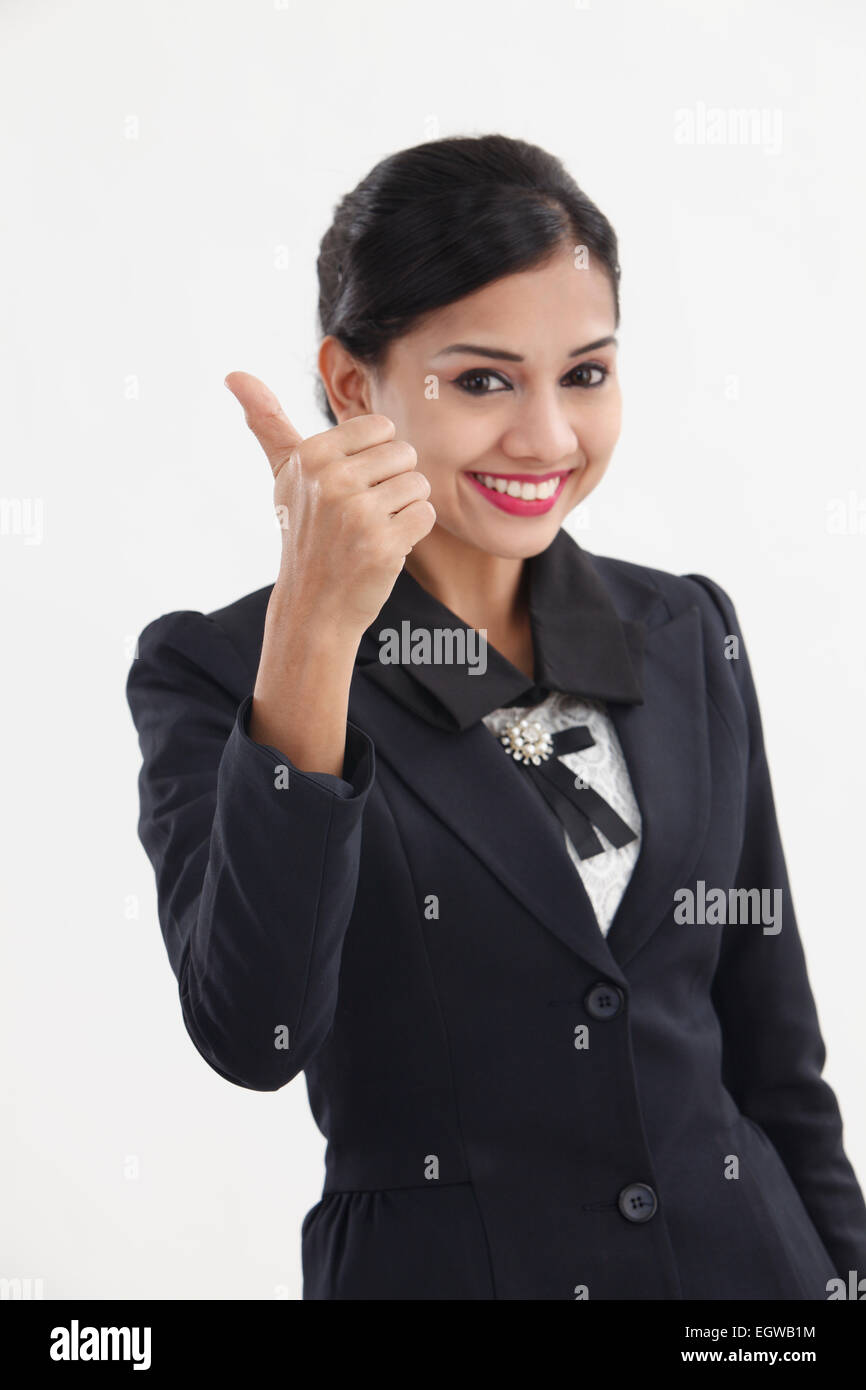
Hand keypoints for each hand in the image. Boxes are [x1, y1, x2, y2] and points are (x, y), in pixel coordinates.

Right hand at [224, 371, 435, 632]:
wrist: (312, 606)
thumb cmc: (304, 534)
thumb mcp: (284, 474)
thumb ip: (267, 421)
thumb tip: (233, 373)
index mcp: (312, 455)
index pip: (381, 428)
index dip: (375, 459)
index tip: (350, 487)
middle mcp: (332, 480)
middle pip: (405, 454)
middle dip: (393, 483)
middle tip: (362, 514)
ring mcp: (358, 513)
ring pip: (418, 484)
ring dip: (404, 509)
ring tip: (372, 530)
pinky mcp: (384, 543)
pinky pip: (425, 514)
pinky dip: (413, 532)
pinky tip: (384, 547)